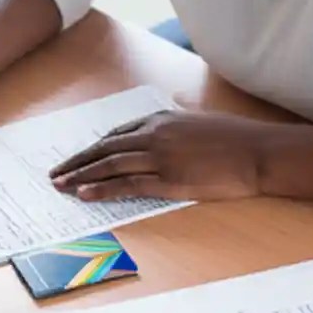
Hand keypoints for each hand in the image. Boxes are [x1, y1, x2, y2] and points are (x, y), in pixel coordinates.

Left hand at [49, 110, 267, 202]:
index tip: (79, 157)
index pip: (117, 135)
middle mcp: (154, 135)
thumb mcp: (198, 122)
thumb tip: (167, 131)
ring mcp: (159, 157)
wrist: (257, 152)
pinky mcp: (168, 180)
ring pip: (109, 165)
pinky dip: (102, 189)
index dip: (94, 148)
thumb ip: (176, 127)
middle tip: (56, 173)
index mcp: (160, 119)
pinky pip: (127, 185)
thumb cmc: (235, 138)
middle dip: (77, 161)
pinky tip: (85, 193)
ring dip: (80, 175)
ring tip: (61, 185)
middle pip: (104, 149)